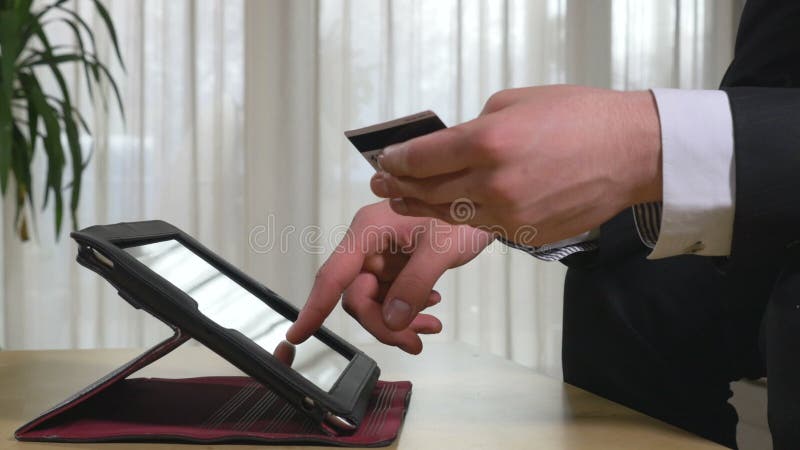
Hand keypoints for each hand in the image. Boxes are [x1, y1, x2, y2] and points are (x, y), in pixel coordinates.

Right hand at [286, 200, 492, 353]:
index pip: (334, 274)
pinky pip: (390, 297)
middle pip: (357, 297)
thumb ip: (415, 285)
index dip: (314, 307)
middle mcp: (367, 244)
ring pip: (374, 302)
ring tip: (430, 328)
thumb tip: (392, 321)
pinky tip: (430, 310)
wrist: (481, 200)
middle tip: (414, 342)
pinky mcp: (394, 264)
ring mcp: (380, 256)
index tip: (297, 334)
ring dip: (398, 322)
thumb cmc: (460, 212)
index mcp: (367, 231)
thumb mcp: (441, 248)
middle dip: (383, 324)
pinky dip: (408, 310)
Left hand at [370, 85, 661, 245]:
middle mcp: (493, 184)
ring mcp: (510, 215)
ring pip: (451, 216)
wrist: (631, 152)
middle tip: (382, 182)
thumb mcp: (515, 103)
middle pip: (429, 191)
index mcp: (488, 142)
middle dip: (400, 186)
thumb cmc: (578, 117)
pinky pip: (483, 227)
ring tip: (403, 200)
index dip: (397, 160)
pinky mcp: (525, 234)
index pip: (422, 158)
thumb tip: (445, 147)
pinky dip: (464, 217)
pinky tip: (451, 209)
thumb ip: (473, 129)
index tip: (385, 160)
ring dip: (423, 207)